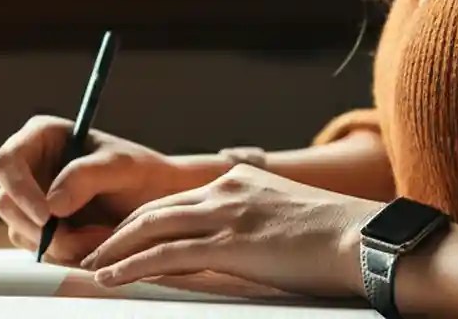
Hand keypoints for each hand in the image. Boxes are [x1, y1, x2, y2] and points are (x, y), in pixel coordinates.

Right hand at [0, 115, 228, 265]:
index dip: (18, 190)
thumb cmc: (142, 173)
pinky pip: (37, 249)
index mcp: (41, 137)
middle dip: (42, 228)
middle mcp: (29, 166)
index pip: (7, 163)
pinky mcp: (40, 227)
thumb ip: (85, 177)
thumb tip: (51, 205)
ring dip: (57, 245)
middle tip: (83, 242)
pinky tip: (93, 247)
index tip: (46, 217)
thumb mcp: (121, 166)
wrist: (158, 201)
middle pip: (7, 202)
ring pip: (19, 230)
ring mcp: (31, 198)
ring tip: (100, 241)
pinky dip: (63, 255)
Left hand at [82, 164, 382, 296]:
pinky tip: (113, 277)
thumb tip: (233, 247)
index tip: (119, 236)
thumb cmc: (338, 239)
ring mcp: (225, 215)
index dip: (141, 220)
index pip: (174, 200)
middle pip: (153, 210)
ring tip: (90, 268)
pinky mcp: (229, 243)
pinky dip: (132, 266)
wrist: (367, 240)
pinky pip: (166, 255)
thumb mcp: (284, 218)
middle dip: (117, 233)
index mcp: (237, 179)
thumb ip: (251, 222)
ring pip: (151, 228)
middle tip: (90, 252)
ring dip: (114, 250)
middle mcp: (224, 189)